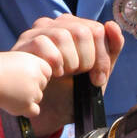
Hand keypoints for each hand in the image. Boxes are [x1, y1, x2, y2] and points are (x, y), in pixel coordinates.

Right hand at [0, 50, 53, 116]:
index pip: (47, 72)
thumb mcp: (13, 59)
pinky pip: (35, 111)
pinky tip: (15, 105)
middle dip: (32, 86)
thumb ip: (27, 66)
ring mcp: (33, 92)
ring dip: (28, 97)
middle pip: (43, 85)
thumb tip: (36, 74)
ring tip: (10, 93)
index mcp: (34, 62)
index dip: (37, 75)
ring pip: (38, 98)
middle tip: (15, 85)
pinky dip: (27, 110)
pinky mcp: (26, 105)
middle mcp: (37, 76)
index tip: (24, 76)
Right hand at [11, 16, 124, 136]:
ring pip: (64, 36)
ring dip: (69, 63)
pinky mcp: (24, 44)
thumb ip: (110, 49)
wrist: (48, 113)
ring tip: (64, 75)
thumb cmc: (72, 91)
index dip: (102, 57)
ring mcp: (38, 31)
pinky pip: (45, 45)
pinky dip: (53, 65)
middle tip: (80, 77)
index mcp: (75, 26)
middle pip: (83, 31)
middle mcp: (56, 24)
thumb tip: (112, 25)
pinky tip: (51, 75)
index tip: (98, 79)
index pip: (97, 29)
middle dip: (87, 61)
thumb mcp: (98, 72)